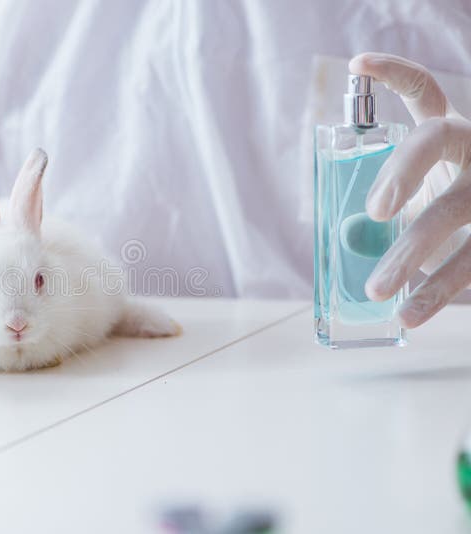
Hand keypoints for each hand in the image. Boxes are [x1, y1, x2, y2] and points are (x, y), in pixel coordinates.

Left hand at [350, 52, 470, 327]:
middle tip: (373, 211)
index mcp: (449, 133)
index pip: (425, 91)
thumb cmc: (450, 205)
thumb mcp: (422, 193)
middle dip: (402, 171)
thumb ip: (384, 207)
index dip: (394, 74)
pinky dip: (437, 292)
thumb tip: (345, 243)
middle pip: (437, 141)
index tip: (356, 65)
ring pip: (453, 213)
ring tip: (376, 290)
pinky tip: (410, 314)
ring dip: (411, 254)